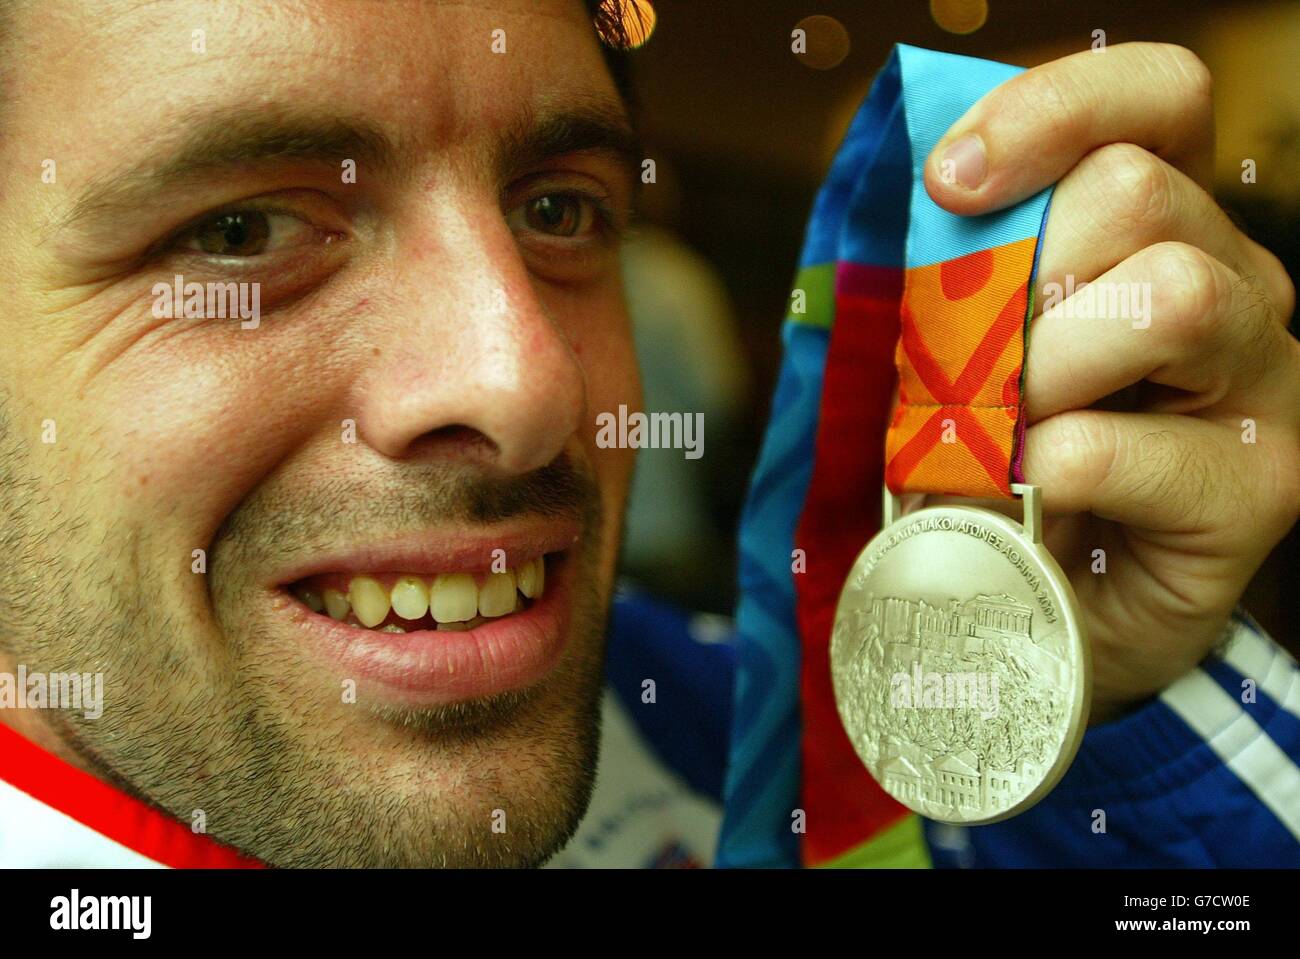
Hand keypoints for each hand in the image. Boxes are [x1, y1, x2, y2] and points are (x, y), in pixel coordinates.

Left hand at [922, 43, 1299, 723]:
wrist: (1037, 607)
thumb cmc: (995, 465)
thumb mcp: (958, 352)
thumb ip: (960, 274)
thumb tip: (936, 202)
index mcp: (1161, 228)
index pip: (1158, 99)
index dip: (1052, 112)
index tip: (950, 183)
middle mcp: (1235, 282)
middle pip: (1137, 192)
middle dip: (1018, 278)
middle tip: (973, 369)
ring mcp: (1266, 380)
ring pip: (1170, 294)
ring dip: (1040, 370)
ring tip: (1002, 436)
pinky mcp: (1257, 487)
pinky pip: (1116, 445)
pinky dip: (1036, 471)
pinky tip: (1027, 499)